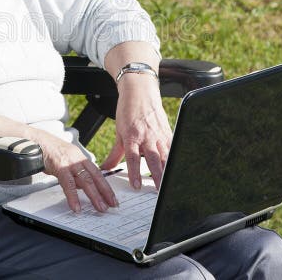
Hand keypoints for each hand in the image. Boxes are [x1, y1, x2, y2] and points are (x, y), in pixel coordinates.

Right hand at [35, 130, 117, 212]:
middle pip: (95, 177)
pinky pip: (68, 184)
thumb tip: (81, 187)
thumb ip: (74, 173)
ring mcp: (70, 163)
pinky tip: (76, 207)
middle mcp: (78, 160)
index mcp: (81, 158)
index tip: (112, 198)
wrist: (37, 141)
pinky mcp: (60, 167)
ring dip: (94, 196)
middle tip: (111, 205)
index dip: (106, 187)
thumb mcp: (66, 161)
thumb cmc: (50, 151)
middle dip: (105, 192)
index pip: (98, 174)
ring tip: (100, 207)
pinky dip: (73, 197)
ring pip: (86, 181)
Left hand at [100, 73, 171, 189]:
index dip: (135, 172)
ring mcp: (159, 134)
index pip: (133, 157)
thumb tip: (105, 169)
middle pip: (153, 158)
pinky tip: (175, 170)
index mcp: (132, 135)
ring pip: (165, 155)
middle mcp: (147, 135)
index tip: (136, 185)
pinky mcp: (168, 132)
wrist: (140, 91)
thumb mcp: (119, 132)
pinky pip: (172, 148)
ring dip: (167, 170)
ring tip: (168, 184)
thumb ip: (114, 153)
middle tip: (157, 190)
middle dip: (156, 175)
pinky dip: (174, 159)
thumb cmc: (128, 111)